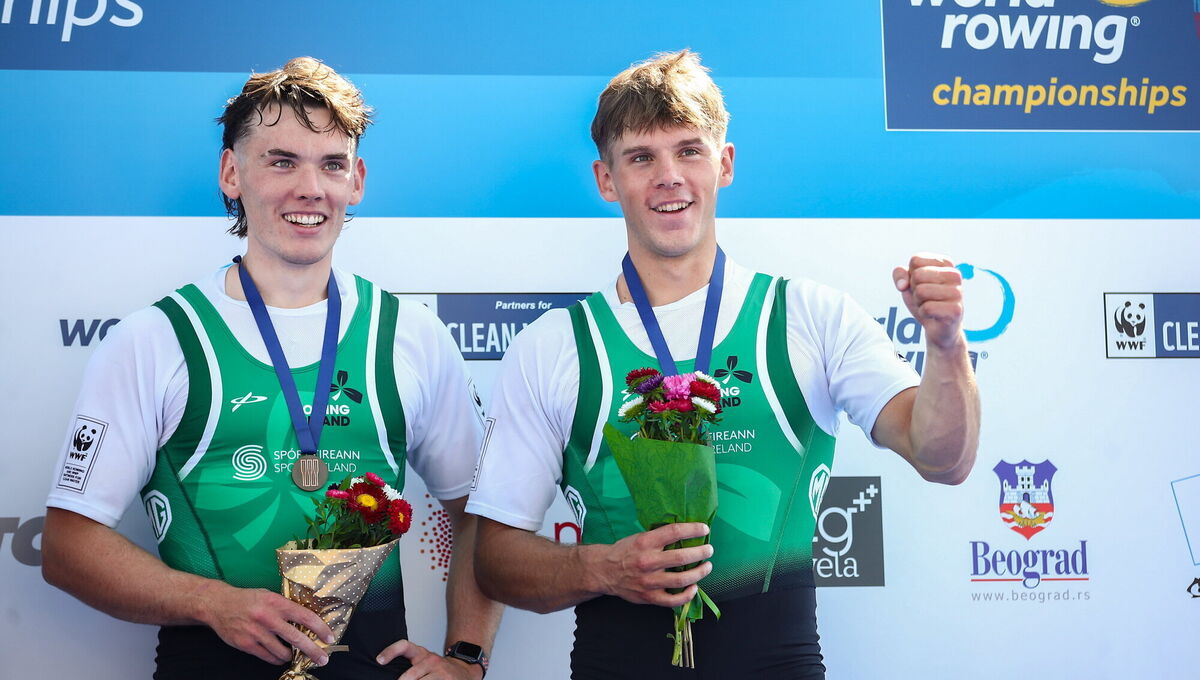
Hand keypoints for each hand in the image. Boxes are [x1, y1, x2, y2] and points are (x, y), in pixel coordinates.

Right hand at [200, 583, 335, 665]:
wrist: (218, 604)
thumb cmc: (248, 599)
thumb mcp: (269, 596)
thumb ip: (286, 607)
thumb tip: (307, 622)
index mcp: (277, 603)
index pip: (305, 617)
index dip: (320, 629)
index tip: (329, 638)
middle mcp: (268, 618)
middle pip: (297, 639)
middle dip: (313, 651)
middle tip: (322, 659)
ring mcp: (256, 632)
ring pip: (282, 653)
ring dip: (291, 656)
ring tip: (293, 654)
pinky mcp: (246, 644)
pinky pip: (268, 657)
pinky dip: (276, 659)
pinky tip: (279, 656)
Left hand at [377, 640, 482, 678]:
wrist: (464, 671)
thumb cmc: (439, 670)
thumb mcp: (424, 663)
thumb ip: (409, 666)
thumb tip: (388, 675)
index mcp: (422, 654)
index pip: (404, 646)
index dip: (390, 651)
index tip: (379, 660)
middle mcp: (431, 660)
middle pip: (408, 677)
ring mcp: (441, 672)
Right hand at [591, 522, 712, 607]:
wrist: (605, 571)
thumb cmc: (625, 552)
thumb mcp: (639, 537)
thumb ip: (659, 537)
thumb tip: (685, 533)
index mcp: (645, 542)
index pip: (674, 532)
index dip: (693, 529)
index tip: (704, 529)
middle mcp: (647, 561)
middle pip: (682, 557)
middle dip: (701, 552)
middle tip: (709, 550)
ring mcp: (649, 581)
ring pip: (681, 579)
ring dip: (699, 572)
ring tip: (707, 567)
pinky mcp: (649, 597)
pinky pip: (673, 600)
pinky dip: (687, 595)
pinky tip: (694, 588)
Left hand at [893, 253, 964, 350]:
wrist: (939, 328)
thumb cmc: (925, 301)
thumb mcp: (908, 283)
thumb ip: (900, 274)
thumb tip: (902, 285)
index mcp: (946, 263)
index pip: (916, 260)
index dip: (911, 275)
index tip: (922, 284)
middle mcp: (955, 275)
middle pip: (917, 275)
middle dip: (914, 290)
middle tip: (925, 298)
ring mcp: (957, 292)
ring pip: (921, 291)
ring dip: (919, 302)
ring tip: (930, 306)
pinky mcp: (956, 310)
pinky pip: (926, 308)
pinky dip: (923, 313)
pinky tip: (933, 315)